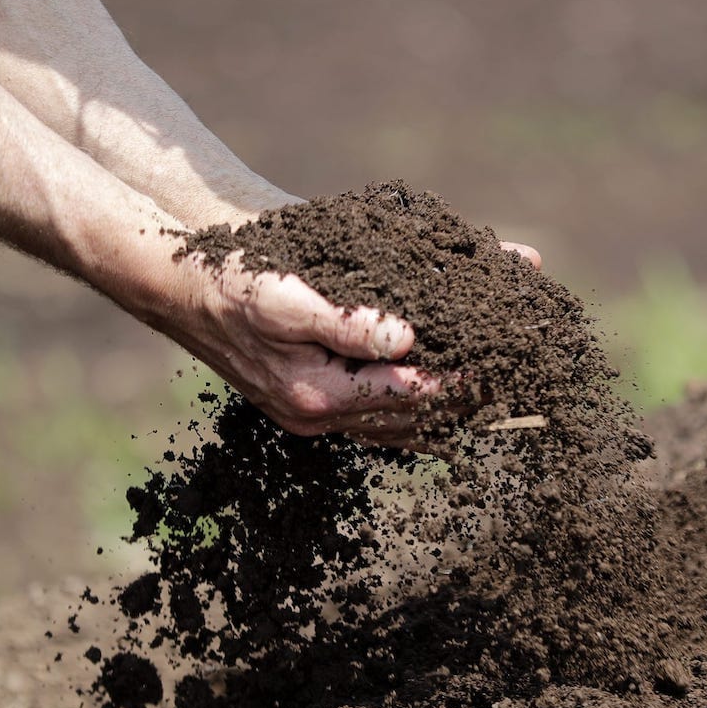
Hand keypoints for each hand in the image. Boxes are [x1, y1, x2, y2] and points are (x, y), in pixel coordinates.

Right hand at [131, 237, 541, 452]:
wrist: (184, 289)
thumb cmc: (234, 284)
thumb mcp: (286, 296)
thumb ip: (347, 321)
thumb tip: (408, 339)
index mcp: (318, 396)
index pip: (410, 394)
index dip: (462, 376)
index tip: (506, 356)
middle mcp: (322, 417)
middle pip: (415, 418)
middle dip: (470, 395)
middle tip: (523, 375)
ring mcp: (321, 413)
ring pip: (403, 423)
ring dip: (453, 407)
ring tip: (504, 391)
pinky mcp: (320, 399)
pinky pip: (383, 416)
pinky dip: (422, 406)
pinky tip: (453, 403)